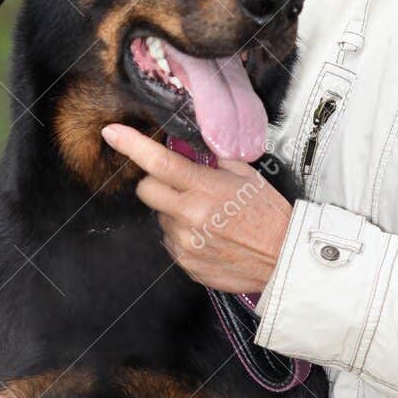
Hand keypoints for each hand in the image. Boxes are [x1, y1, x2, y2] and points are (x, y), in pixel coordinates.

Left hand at [100, 122, 291, 295]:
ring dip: (176, 215)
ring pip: (161, 219)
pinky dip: (186, 238)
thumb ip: (214, 161)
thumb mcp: (246, 176)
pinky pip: (172, 244)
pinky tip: (211, 237)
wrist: (285, 259)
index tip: (113, 133)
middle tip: (182, 187)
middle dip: (157, 184)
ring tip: (209, 220)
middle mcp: (190, 216)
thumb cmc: (270, 216)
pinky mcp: (187, 264)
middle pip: (147, 191)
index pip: (159, 162)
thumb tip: (192, 150)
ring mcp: (186, 243)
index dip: (132, 145)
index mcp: (205, 189)